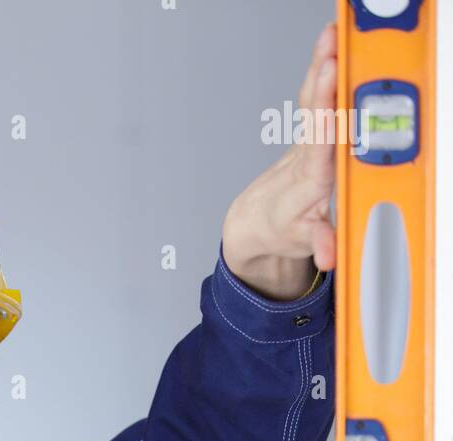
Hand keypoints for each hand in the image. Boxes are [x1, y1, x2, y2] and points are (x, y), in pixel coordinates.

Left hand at [221, 20, 337, 299]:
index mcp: (308, 183)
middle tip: (331, 53)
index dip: (327, 126)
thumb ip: (318, 244)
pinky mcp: (310, 133)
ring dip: (322, 66)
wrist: (257, 221)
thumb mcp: (301, 243)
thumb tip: (328, 254)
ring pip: (315, 101)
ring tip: (331, 35)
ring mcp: (306, 142)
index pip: (319, 151)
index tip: (333, 103)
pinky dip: (324, 70)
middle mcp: (305, 157)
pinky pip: (317, 98)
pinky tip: (331, 44)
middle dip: (324, 86)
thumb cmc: (282, 228)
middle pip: (316, 117)